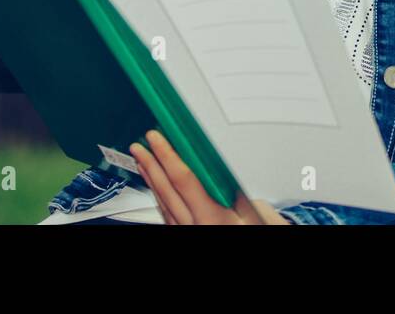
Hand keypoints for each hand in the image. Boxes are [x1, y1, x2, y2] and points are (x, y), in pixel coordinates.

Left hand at [131, 129, 288, 224]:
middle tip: (140, 145)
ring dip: (151, 179)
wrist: (249, 255)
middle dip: (151, 164)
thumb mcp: (255, 214)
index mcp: (211, 217)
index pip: (183, 179)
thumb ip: (239, 193)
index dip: (167, 156)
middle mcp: (194, 225)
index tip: (158, 139)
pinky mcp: (182, 234)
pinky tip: (155, 188)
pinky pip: (165, 214)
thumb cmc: (254, 232)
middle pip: (166, 190)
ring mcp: (184, 231)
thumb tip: (225, 172)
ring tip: (142, 160)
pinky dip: (158, 196)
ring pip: (162, 202)